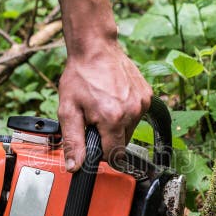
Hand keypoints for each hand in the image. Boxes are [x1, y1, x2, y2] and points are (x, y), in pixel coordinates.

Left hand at [57, 42, 151, 170]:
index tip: (94, 146)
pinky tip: (114, 99)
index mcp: (113, 119)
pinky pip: (137, 115)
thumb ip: (73, 142)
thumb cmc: (80, 75)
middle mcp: (132, 112)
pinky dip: (126, 112)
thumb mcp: (68, 110)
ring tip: (103, 107)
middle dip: (108, 137)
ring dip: (117, 125)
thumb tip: (75, 167)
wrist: (95, 48)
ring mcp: (142, 103)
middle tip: (94, 119)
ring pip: (130, 129)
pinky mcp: (147, 95)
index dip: (102, 155)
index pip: (114, 155)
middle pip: (122, 143)